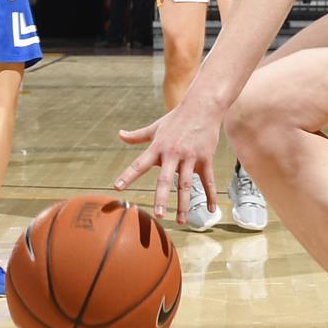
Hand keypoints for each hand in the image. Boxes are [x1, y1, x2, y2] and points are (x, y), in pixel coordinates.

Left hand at [114, 103, 219, 226]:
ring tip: (180, 221)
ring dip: (183, 204)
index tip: (117, 188)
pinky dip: (210, 195)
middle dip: (161, 197)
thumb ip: (137, 135)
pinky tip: (210, 209)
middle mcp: (173, 153)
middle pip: (166, 179)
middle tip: (158, 214)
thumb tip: (119, 135)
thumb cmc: (176, 118)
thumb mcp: (155, 127)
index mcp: (158, 147)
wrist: (202, 106)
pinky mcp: (205, 158)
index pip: (139, 164)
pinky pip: (208, 180)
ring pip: (186, 184)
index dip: (128, 176)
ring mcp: (190, 157)